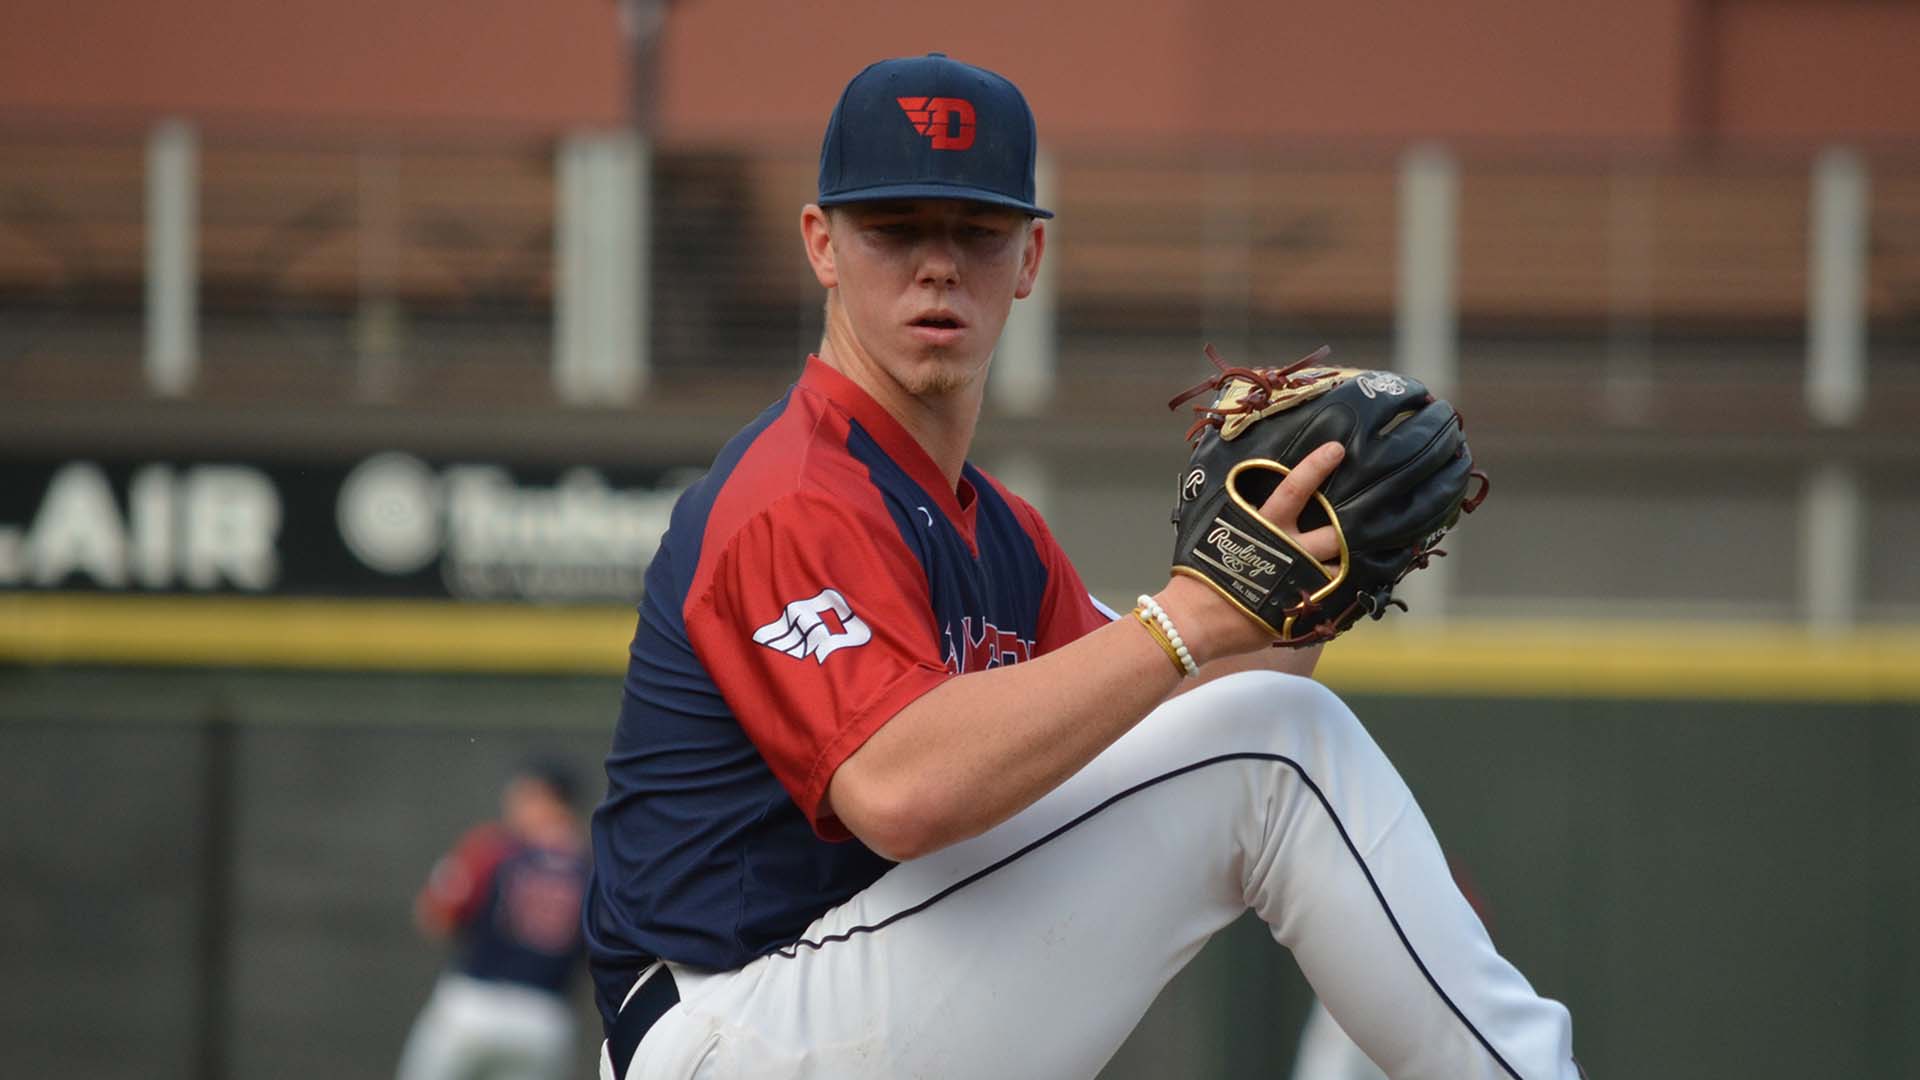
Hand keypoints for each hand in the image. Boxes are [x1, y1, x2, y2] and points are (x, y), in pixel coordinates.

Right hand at [1156, 441, 1345, 663]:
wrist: (1194, 620)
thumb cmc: (1198, 574)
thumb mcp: (1214, 531)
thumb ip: (1235, 515)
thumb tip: (1241, 497)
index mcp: (1263, 525)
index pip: (1293, 488)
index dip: (1315, 467)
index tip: (1336, 450)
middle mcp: (1287, 549)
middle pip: (1331, 532)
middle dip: (1348, 525)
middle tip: (1367, 513)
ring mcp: (1297, 580)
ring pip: (1338, 566)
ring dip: (1346, 563)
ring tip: (1355, 559)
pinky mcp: (1299, 607)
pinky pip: (1330, 598)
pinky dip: (1337, 593)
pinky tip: (1342, 591)